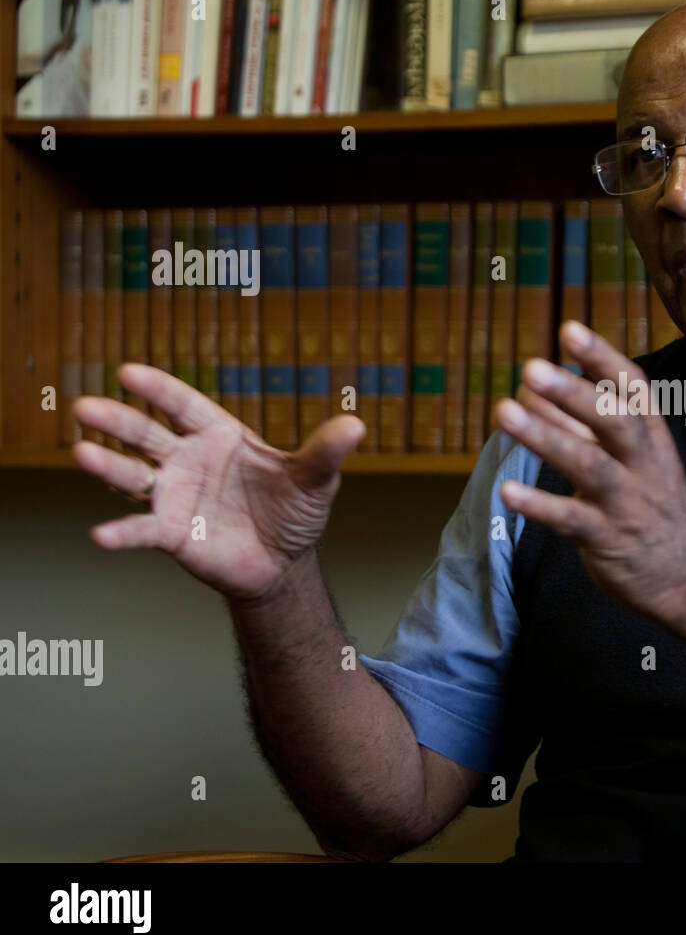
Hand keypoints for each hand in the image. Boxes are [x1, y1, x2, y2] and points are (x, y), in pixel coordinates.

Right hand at [72, 364, 364, 601]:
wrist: (282, 562)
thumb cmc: (293, 511)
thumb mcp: (315, 481)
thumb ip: (325, 453)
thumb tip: (356, 426)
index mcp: (218, 435)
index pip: (183, 404)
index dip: (157, 389)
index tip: (128, 372)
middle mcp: (187, 459)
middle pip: (146, 434)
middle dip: (117, 421)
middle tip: (85, 407)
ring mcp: (174, 495)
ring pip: (134, 476)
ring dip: (107, 466)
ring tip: (81, 453)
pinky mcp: (169, 533)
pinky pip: (140, 530)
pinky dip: (121, 532)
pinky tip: (100, 535)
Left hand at [495, 322, 685, 635]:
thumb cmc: (650, 505)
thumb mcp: (623, 458)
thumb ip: (574, 424)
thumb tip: (528, 391)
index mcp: (650, 437)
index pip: (632, 389)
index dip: (602, 359)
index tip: (570, 329)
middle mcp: (642, 463)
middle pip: (613, 421)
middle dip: (574, 392)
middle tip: (532, 367)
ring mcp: (626, 501)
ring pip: (589, 465)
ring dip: (546, 437)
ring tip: (504, 412)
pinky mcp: (608, 537)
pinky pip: (571, 519)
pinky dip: (539, 504)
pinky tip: (507, 490)